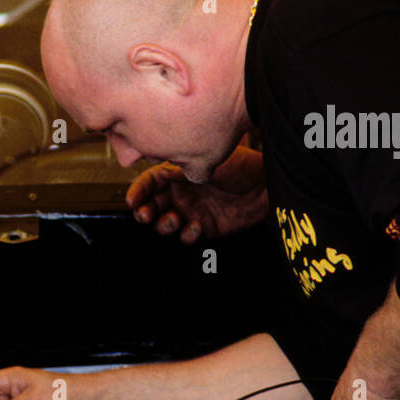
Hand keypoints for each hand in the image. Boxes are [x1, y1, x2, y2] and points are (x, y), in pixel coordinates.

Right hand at [126, 144, 268, 242]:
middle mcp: (181, 194)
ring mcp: (192, 212)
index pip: (150, 183)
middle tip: (145, 214)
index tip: (132, 200)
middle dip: (145, 212)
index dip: (138, 191)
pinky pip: (186, 237)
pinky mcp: (205, 229)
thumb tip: (156, 175)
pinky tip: (196, 226)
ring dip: (163, 225)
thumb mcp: (206, 162)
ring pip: (165, 224)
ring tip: (173, 220)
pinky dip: (187, 235)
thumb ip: (179, 170)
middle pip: (152, 206)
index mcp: (178, 175)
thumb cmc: (240, 166)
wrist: (267, 185)